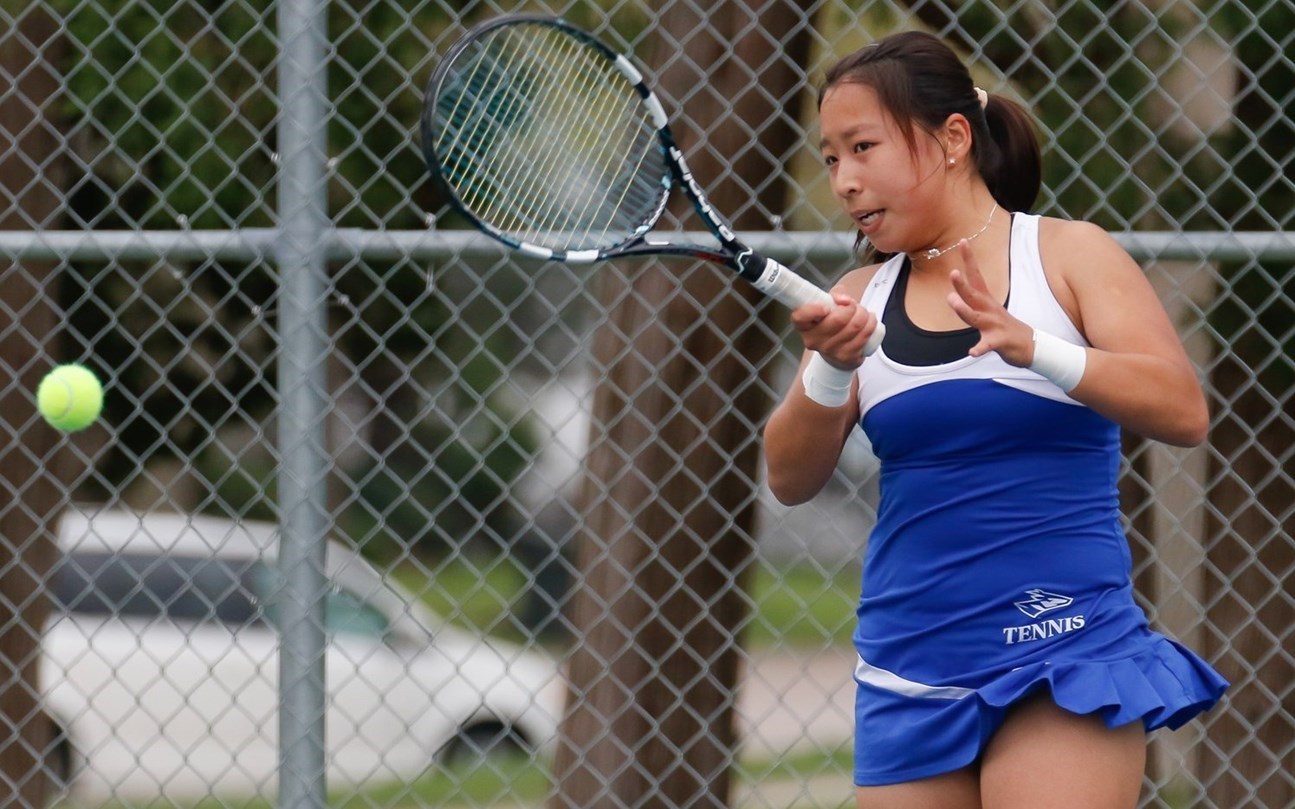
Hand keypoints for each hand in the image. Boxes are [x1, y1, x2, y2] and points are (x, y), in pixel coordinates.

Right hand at [790, 286, 879, 369]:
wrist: (836, 350)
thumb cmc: (831, 323)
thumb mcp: (827, 305)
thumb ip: (833, 296)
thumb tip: (843, 299)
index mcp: (803, 325)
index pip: (800, 317)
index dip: (814, 310)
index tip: (827, 306)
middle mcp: (813, 340)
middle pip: (839, 319)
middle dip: (852, 307)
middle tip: (854, 306)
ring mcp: (830, 351)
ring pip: (855, 326)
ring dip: (864, 314)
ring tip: (862, 313)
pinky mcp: (846, 357)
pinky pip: (864, 335)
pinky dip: (871, 324)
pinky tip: (869, 321)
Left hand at [946, 239, 1033, 366]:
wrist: (1031, 346)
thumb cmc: (1004, 328)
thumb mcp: (987, 312)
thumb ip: (970, 304)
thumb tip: (950, 296)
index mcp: (987, 301)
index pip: (976, 277)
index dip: (969, 259)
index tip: (962, 241)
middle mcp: (990, 310)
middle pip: (974, 295)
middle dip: (963, 285)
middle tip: (953, 273)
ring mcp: (995, 325)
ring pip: (977, 317)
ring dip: (964, 309)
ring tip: (952, 301)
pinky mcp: (1000, 342)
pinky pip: (988, 345)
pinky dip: (980, 348)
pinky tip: (972, 352)